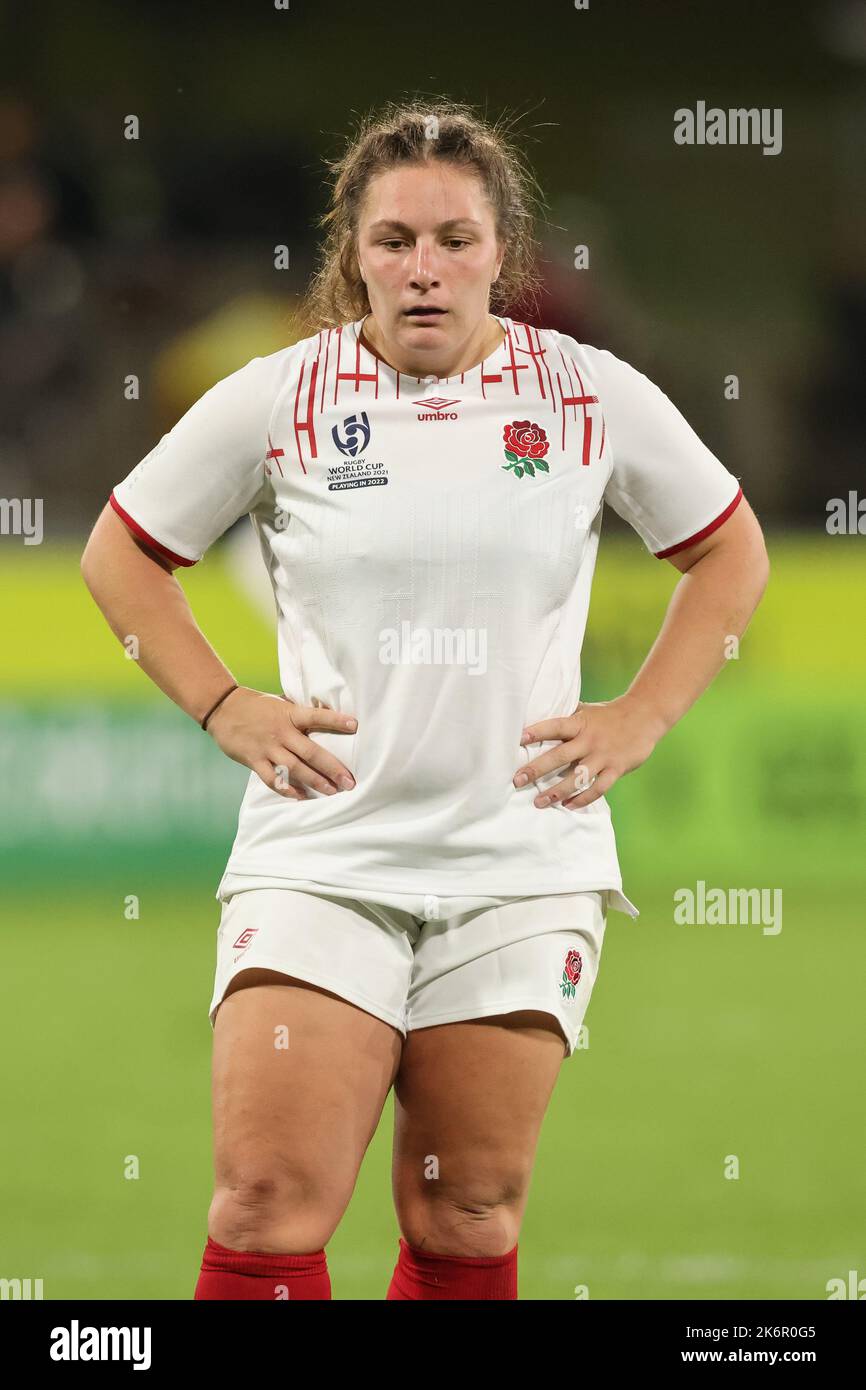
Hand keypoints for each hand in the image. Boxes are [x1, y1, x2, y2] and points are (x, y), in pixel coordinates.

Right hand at [206, 687, 357, 799]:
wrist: (222, 708)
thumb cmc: (256, 706)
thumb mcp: (280, 703)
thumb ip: (299, 713)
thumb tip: (326, 715)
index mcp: (289, 714)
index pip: (316, 716)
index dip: (335, 720)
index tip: (355, 725)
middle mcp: (281, 732)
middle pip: (310, 752)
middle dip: (332, 768)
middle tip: (349, 781)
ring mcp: (267, 747)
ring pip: (294, 768)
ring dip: (315, 781)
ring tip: (332, 791)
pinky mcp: (254, 760)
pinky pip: (272, 779)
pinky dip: (287, 790)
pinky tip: (301, 797)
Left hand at [513, 695, 663, 808]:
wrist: (645, 715)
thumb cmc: (609, 714)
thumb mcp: (587, 710)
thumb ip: (567, 717)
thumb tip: (539, 716)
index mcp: (580, 723)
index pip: (555, 727)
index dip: (537, 732)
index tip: (518, 740)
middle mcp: (589, 740)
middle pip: (560, 756)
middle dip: (537, 769)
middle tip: (518, 780)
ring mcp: (603, 756)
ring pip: (577, 778)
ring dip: (557, 792)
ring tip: (539, 802)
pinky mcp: (616, 769)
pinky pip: (598, 788)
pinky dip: (583, 799)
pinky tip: (568, 806)